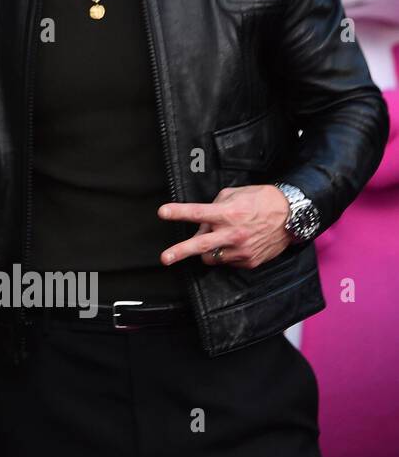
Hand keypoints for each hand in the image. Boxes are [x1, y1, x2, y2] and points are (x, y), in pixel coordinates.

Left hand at [158, 185, 291, 269]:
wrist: (293, 216)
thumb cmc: (261, 201)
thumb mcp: (234, 194)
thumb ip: (214, 207)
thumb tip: (200, 223)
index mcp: (229, 213)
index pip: (198, 213)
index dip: (178, 212)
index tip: (162, 212)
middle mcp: (233, 233)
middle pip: (200, 245)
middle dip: (180, 251)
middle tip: (165, 258)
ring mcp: (242, 250)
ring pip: (211, 257)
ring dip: (207, 250)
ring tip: (215, 239)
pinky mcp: (249, 261)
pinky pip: (227, 261)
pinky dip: (224, 254)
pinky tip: (234, 244)